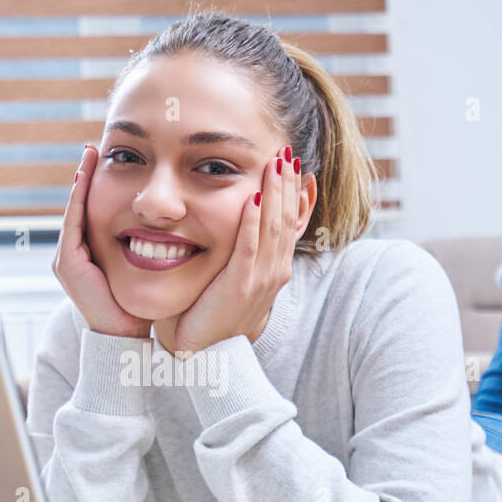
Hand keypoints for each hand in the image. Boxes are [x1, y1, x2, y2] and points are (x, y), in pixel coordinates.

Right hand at [52, 144, 151, 338]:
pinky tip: (86, 176)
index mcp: (85, 255)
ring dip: (81, 181)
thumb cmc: (135, 305)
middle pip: (78, 207)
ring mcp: (65, 260)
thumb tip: (164, 222)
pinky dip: (79, 198)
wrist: (125, 334)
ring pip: (73, 210)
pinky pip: (73, 222)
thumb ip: (138, 245)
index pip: (89, 211)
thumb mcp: (138, 266)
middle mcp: (70, 255)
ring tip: (90, 154)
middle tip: (94, 147)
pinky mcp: (68, 264)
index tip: (107, 158)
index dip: (95, 185)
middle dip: (85, 176)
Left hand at [163, 145, 300, 354]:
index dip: (294, 190)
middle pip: (287, 217)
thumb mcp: (234, 274)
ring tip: (276, 163)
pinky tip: (254, 199)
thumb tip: (241, 220)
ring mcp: (262, 278)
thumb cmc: (213, 311)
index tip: (292, 162)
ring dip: (275, 192)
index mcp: (274, 267)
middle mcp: (275, 270)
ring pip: (274, 227)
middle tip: (286, 150)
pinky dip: (254, 222)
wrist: (207, 351)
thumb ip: (241, 248)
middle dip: (287, 182)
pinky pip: (251, 248)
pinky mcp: (242, 285)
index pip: (291, 221)